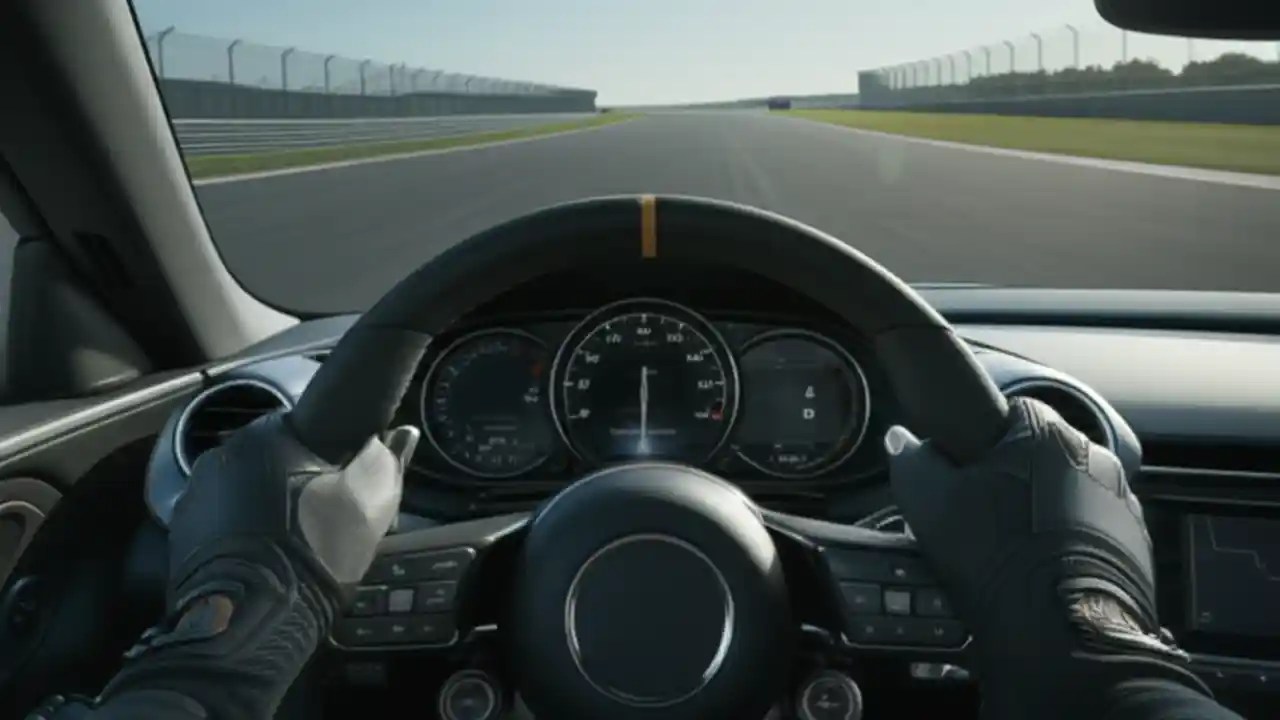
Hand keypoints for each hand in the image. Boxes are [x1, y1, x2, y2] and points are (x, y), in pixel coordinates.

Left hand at [167, 413, 415, 606]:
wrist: (248, 619)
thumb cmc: (312, 552)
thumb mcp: (367, 506)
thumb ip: (385, 461)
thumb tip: (401, 435)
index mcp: (264, 436)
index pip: (304, 429)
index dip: (330, 456)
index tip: (345, 485)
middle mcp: (219, 455)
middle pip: (271, 460)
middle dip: (295, 481)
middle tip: (322, 519)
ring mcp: (192, 496)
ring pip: (245, 491)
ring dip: (265, 506)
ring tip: (290, 543)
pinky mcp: (179, 535)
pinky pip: (221, 522)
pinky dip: (240, 532)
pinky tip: (261, 559)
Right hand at [886, 397, 1205, 718]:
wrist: (1060, 637)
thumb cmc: (996, 560)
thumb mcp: (930, 504)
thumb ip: (911, 461)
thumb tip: (901, 440)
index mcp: (1047, 433)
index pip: (1012, 410)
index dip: (982, 439)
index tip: (967, 469)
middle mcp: (1096, 457)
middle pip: (1044, 453)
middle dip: (1016, 476)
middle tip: (984, 513)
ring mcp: (1123, 502)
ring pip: (1072, 491)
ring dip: (1048, 508)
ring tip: (1015, 546)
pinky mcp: (1138, 545)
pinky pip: (1097, 530)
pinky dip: (1074, 542)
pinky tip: (1045, 566)